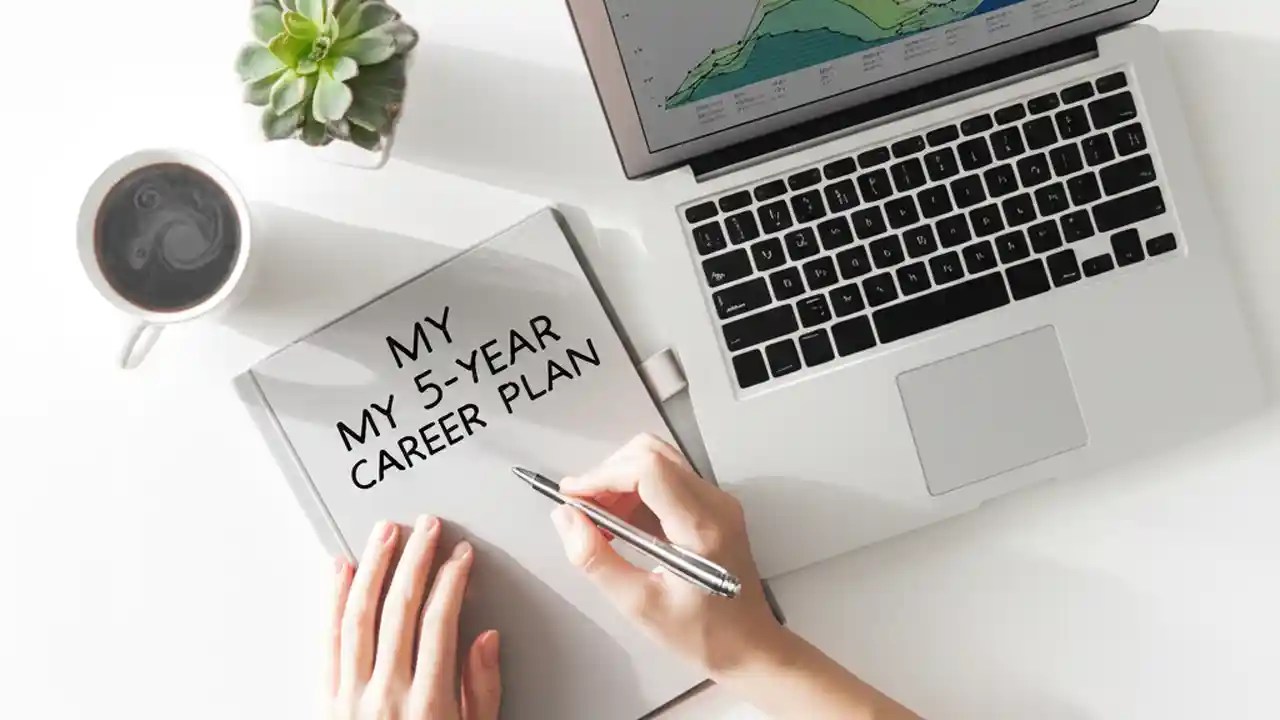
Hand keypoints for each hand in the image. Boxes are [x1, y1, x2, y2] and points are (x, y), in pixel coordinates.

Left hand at [327, 516, 501, 719]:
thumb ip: (481, 689)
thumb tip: (482, 637)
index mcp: (428, 705)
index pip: (438, 622)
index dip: (452, 580)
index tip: (462, 556)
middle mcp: (384, 697)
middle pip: (398, 609)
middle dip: (415, 560)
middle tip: (426, 527)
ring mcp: (349, 698)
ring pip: (358, 616)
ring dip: (373, 567)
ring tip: (385, 534)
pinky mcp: (325, 701)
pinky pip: (327, 641)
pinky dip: (333, 601)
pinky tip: (340, 572)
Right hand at [549, 434, 785, 675]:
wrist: (749, 645)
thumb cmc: (701, 634)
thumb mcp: (639, 605)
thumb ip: (596, 560)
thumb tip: (565, 518)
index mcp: (701, 528)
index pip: (649, 469)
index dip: (603, 475)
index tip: (572, 496)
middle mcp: (715, 503)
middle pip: (652, 454)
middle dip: (608, 474)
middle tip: (582, 510)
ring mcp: (717, 502)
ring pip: (659, 461)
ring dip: (620, 481)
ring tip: (598, 521)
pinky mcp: (713, 507)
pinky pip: (668, 479)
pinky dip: (636, 491)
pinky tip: (621, 525)